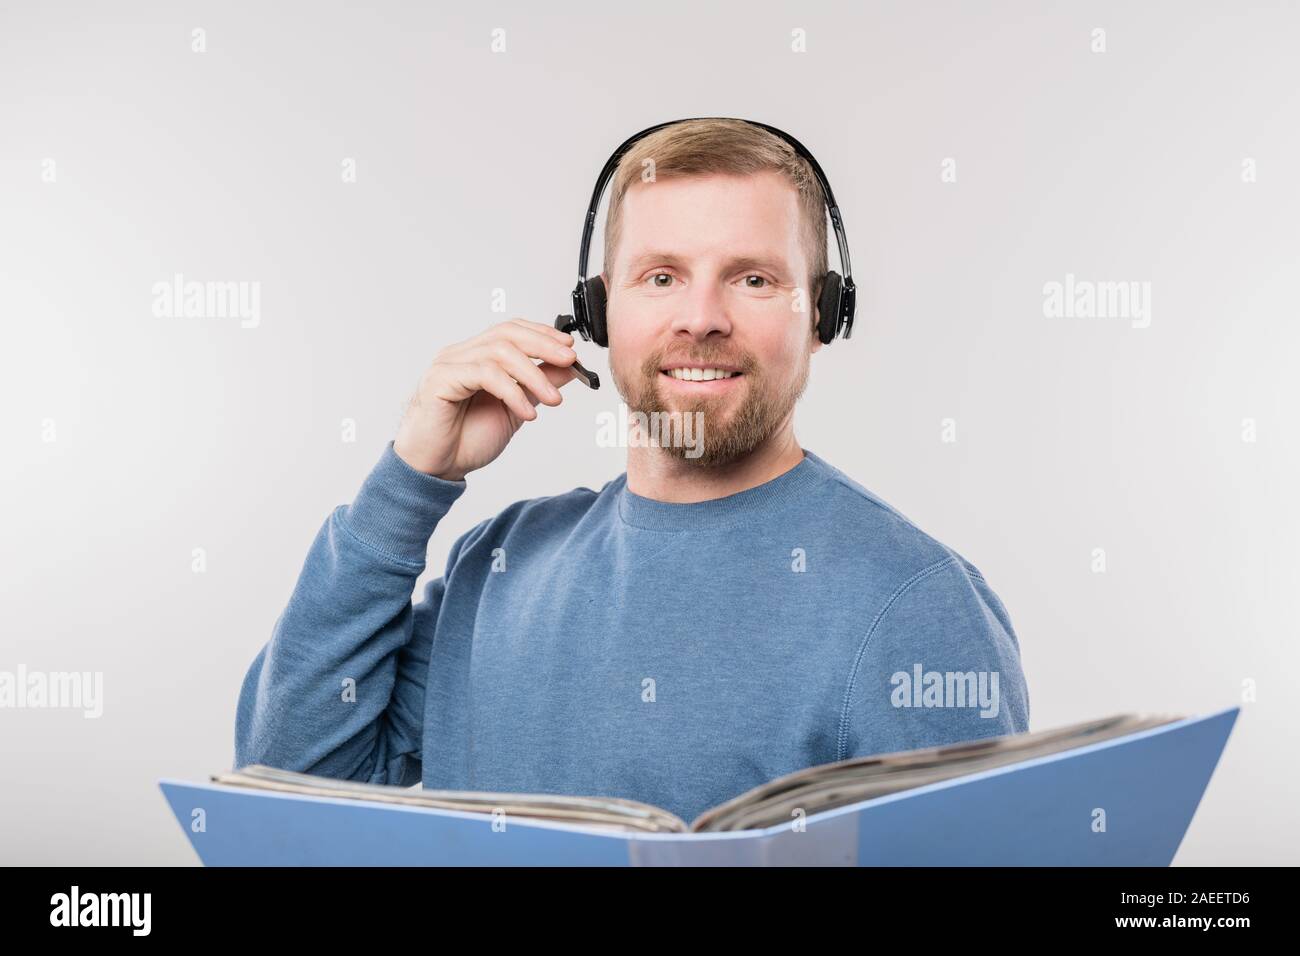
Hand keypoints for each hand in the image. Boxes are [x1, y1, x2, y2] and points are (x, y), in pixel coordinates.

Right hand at [393, 318, 581, 479]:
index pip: (510, 330)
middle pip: (506, 333)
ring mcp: (448, 364)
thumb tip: (568, 368)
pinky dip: (512, 391)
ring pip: (499, 352)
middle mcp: (461, 355)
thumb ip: (538, 386)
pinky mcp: (439, 380)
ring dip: (533, 374)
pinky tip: (527, 412)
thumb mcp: (515, 410)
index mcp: (476, 358)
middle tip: (570, 361)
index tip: (569, 349)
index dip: (542, 334)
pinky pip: (484, 374)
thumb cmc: (466, 441)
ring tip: (553, 399)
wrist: (436, 469)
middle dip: (543, 345)